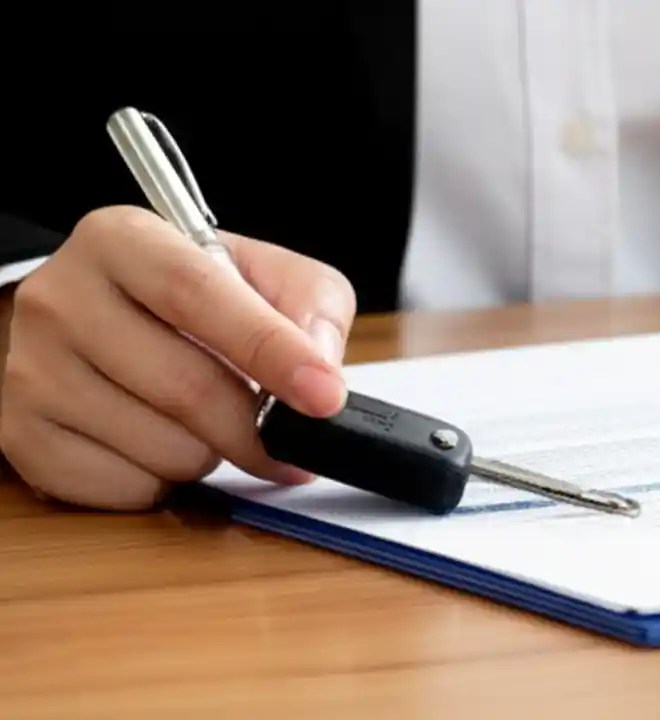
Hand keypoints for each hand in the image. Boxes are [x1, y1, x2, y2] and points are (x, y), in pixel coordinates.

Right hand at [0, 205, 353, 509]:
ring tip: (211, 423)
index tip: (324, 395)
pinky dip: (168, 481)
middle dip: (258, 430)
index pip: (196, 293)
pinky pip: (127, 486)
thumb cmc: (194, 297)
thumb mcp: (266, 274)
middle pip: (185, 387)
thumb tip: (320, 370)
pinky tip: (164, 443)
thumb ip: (309, 307)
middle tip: (292, 442)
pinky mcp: (23, 436)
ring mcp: (32, 370)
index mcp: (123, 241)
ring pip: (163, 448)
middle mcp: (62, 298)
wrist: (103, 317)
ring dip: (215, 454)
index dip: (270, 350)